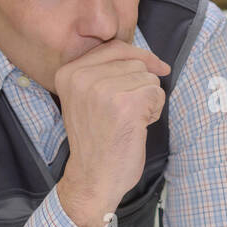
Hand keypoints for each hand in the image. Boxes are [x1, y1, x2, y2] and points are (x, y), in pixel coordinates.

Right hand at [53, 41, 169, 226]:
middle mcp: (83, 77)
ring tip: (129, 121)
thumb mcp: (87, 99)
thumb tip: (151, 59)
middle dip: (141, 86)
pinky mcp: (126, 104)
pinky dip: (154, 111)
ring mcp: (103, 89)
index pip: (114, 47)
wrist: (92, 179)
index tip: (157, 67)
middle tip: (125, 113)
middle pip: (135, 61)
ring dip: (148, 100)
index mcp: (69, 72)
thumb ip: (106, 73)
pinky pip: (156, 94)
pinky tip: (138, 127)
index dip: (140, 55)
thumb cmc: (96, 141)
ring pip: (148, 78)